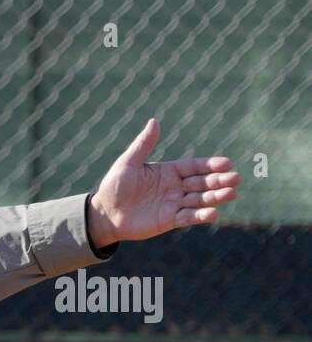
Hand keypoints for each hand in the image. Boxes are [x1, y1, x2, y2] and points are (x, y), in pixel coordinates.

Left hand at [86, 117, 239, 248]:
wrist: (105, 213)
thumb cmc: (115, 186)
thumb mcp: (128, 163)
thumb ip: (143, 144)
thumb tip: (154, 121)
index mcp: (169, 171)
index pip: (194, 167)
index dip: (210, 165)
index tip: (227, 163)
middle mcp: (175, 187)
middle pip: (202, 183)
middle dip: (219, 181)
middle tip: (236, 179)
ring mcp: (173, 204)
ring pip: (199, 200)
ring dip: (215, 197)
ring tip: (231, 194)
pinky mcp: (169, 220)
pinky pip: (187, 217)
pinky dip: (200, 216)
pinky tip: (213, 213)